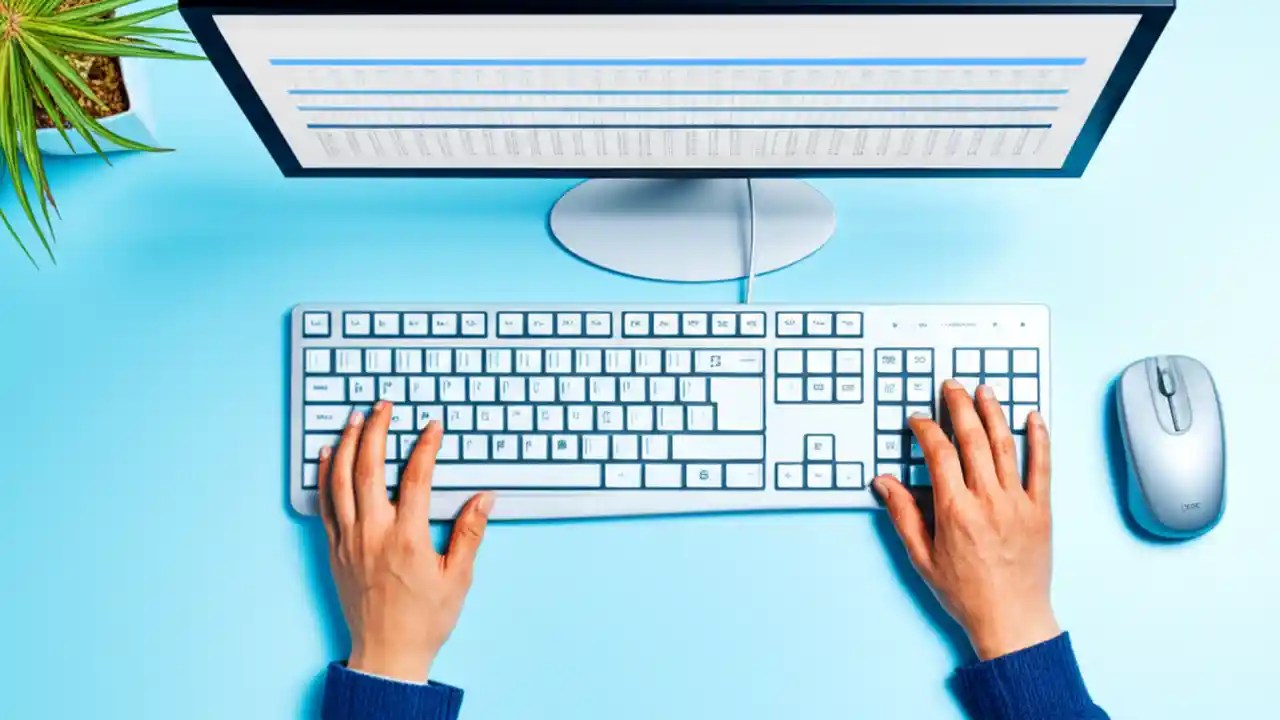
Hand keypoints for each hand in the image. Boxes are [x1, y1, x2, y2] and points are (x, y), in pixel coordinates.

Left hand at [317, 401, 493, 682]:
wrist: (387, 653)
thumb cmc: (424, 619)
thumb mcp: (458, 578)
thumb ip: (470, 534)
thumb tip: (483, 499)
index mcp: (407, 538)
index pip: (416, 477)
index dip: (425, 446)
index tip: (432, 426)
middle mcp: (373, 533)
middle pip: (369, 468)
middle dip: (376, 430)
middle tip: (384, 406)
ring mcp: (349, 540)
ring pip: (341, 480)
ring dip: (346, 444)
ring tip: (354, 418)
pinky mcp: (334, 549)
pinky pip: (324, 503)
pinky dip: (324, 474)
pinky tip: (327, 454)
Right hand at [874, 380, 1057, 660]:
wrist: (1011, 619)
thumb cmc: (965, 593)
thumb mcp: (922, 557)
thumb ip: (903, 515)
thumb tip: (884, 482)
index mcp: (954, 511)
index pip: (939, 453)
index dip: (926, 430)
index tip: (919, 420)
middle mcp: (987, 500)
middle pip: (973, 439)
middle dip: (959, 407)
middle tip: (951, 387)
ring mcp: (1017, 503)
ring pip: (1005, 445)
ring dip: (994, 412)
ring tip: (984, 389)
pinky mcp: (1041, 510)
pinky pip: (1042, 467)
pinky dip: (1039, 439)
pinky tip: (1035, 418)